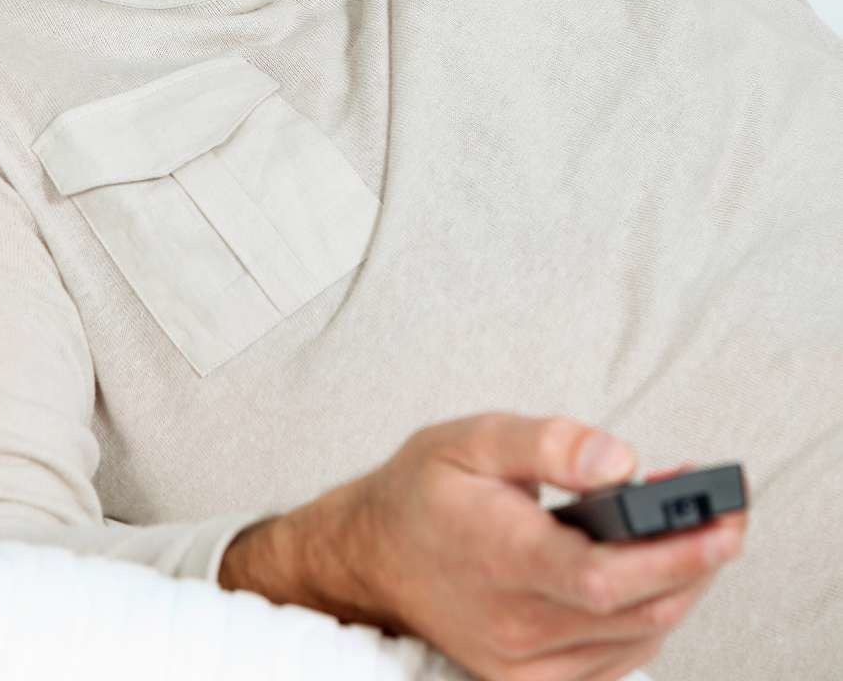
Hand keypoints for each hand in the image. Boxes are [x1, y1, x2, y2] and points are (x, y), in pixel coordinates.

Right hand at [345, 412, 746, 680]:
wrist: (373, 557)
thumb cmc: (425, 489)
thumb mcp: (473, 437)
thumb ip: (547, 442)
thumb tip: (619, 460)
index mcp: (497, 554)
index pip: (599, 574)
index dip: (672, 554)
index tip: (720, 522)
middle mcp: (512, 622)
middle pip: (633, 608)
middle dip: (695, 561)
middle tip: (724, 512)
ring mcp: (522, 662)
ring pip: (635, 638)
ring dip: (679, 586)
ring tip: (692, 530)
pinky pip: (616, 661)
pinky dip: (650, 619)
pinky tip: (655, 575)